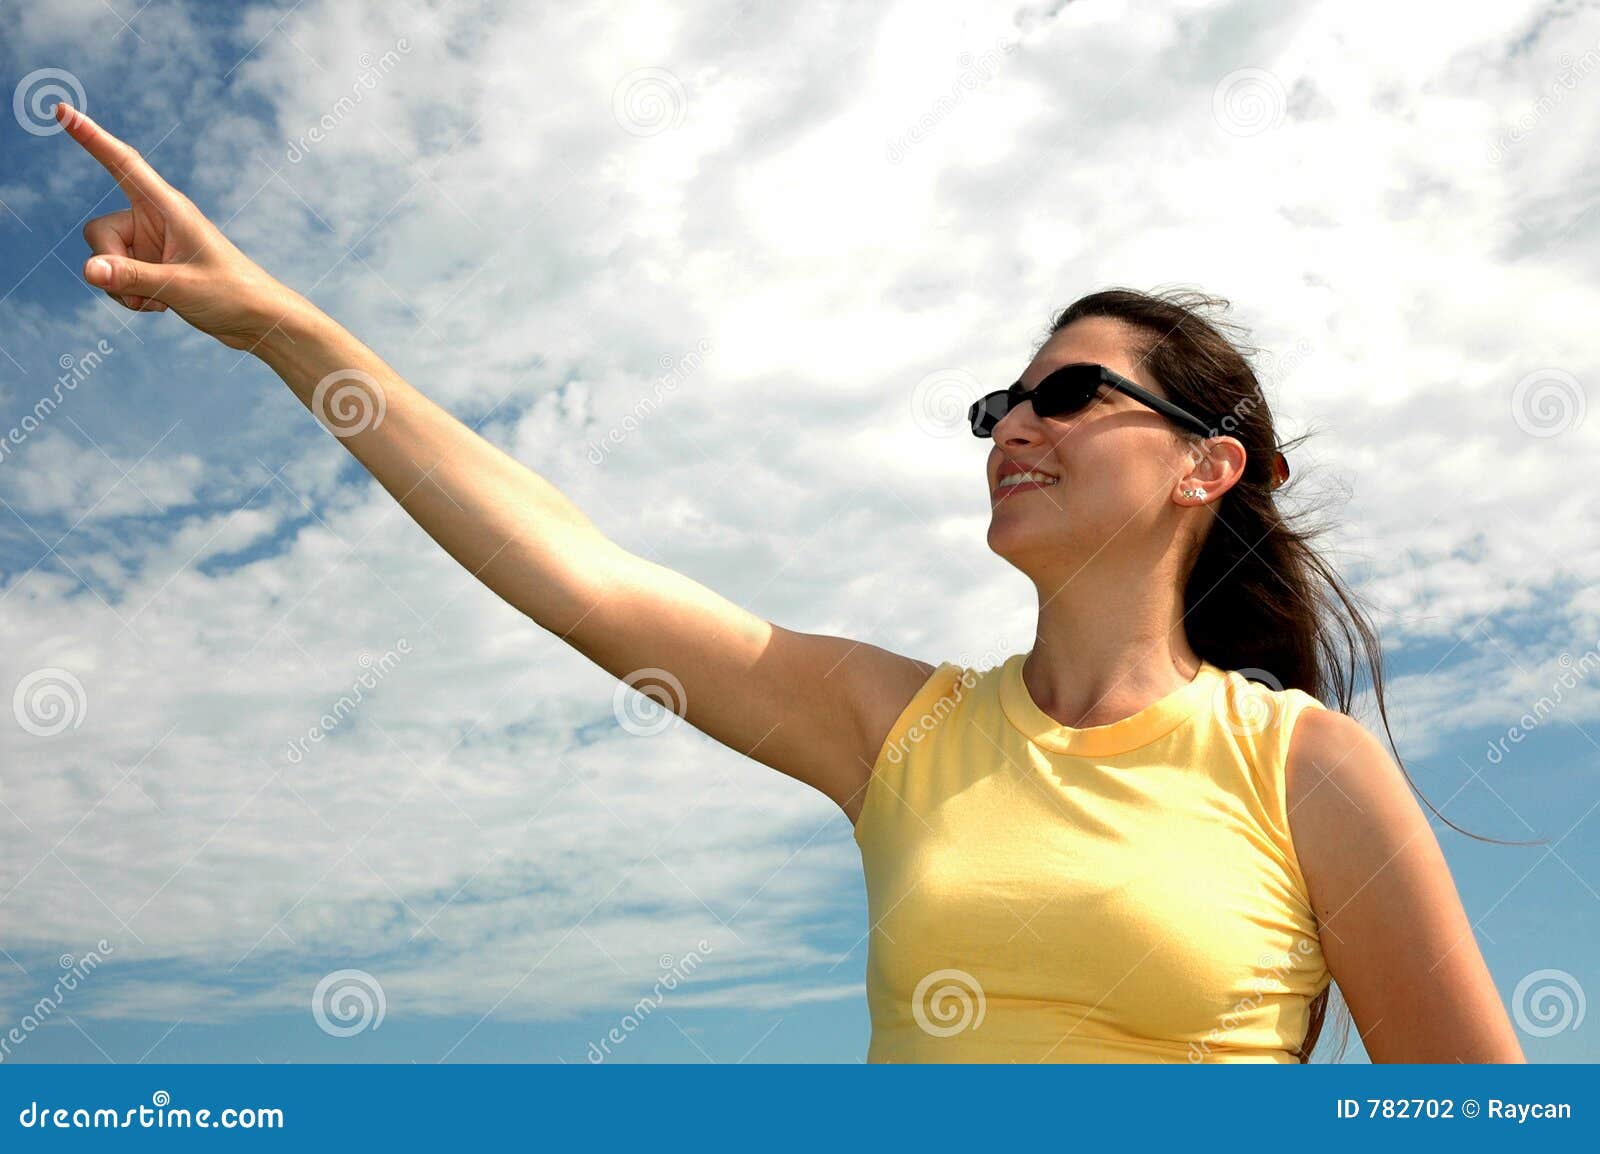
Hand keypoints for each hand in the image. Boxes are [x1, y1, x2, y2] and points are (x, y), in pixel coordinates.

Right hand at [56, 102, 295, 350]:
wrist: (257, 320)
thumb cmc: (230, 295)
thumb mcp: (179, 287)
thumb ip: (132, 277)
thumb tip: (89, 269)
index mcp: (169, 207)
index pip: (123, 164)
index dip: (91, 137)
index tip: (62, 109)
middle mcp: (155, 219)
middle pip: (98, 232)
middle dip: (110, 264)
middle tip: (145, 291)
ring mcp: (150, 243)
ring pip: (104, 258)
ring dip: (121, 286)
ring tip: (158, 301)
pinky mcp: (150, 264)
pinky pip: (115, 276)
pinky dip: (129, 294)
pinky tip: (159, 306)